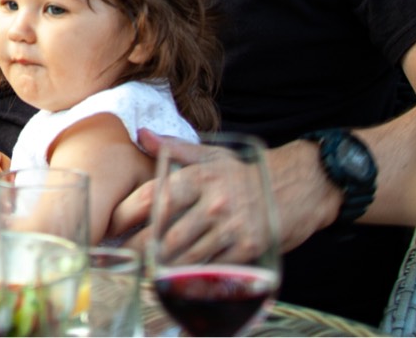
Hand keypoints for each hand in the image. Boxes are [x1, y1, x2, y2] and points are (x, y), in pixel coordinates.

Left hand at [112, 132, 281, 264]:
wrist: (302, 185)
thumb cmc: (248, 172)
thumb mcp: (213, 154)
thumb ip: (175, 148)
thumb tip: (141, 134)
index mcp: (200, 176)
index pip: (154, 196)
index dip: (128, 214)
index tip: (114, 227)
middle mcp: (213, 202)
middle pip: (166, 232)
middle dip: (141, 249)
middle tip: (126, 258)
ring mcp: (232, 228)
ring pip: (188, 255)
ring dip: (164, 267)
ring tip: (147, 271)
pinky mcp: (248, 250)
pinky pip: (214, 269)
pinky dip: (194, 277)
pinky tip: (180, 280)